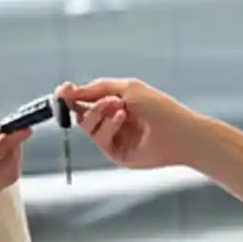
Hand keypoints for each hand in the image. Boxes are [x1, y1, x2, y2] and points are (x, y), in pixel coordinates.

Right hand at [0, 123, 29, 201]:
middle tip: (16, 130)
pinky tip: (4, 149)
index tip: (19, 129)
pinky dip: (11, 161)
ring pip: (10, 176)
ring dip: (14, 154)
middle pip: (4, 172)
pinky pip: (7, 178)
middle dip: (14, 149)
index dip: (5, 145)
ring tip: (7, 138)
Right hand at [56, 79, 199, 169]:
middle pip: (82, 113)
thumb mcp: (127, 88)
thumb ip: (97, 88)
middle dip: (82, 103)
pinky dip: (107, 126)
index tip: (62, 91)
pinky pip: (100, 139)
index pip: (86, 99)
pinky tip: (121, 117)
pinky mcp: (116, 153)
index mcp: (115, 103)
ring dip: (98, 113)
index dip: (72, 95)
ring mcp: (114, 138)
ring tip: (117, 105)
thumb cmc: (160, 107)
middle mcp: (112, 121)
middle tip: (88, 96)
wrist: (180, 132)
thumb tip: (70, 90)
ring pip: (88, 126)